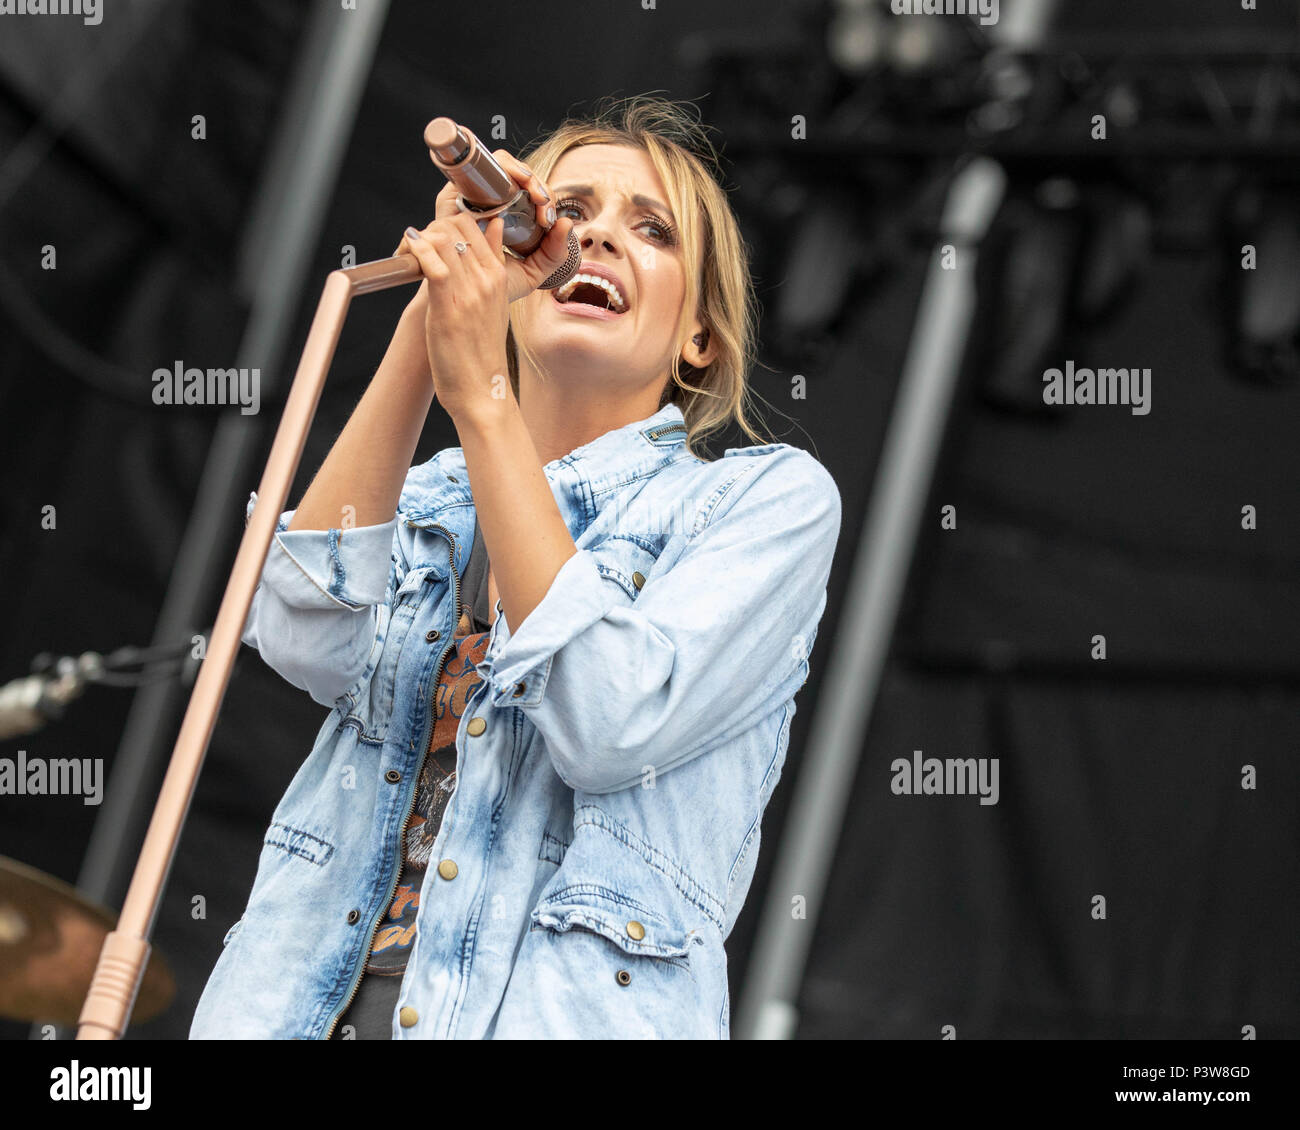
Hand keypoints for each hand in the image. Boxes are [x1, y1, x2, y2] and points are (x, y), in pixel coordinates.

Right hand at [393, 139, 575, 304]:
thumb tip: (567, 222)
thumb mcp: (531, 272)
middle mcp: (492, 200)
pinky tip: (515, 186)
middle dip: (536, 184)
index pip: (531, 192)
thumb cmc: (491, 285)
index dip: (545, 197)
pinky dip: (501, 168)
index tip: (549, 219)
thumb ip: (554, 254)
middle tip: (544, 203)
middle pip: (518, 174)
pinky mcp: (454, 192)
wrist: (459, 299)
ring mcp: (472, 194)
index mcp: (511, 215)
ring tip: (534, 196)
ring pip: (501, 165)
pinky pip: (477, 167)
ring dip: (522, 173)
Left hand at [397, 211, 512, 423]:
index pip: (473, 224)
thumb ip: (491, 265)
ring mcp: (470, 292)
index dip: (446, 223)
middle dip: (429, 227)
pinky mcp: (449, 307)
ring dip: (416, 239)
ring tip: (405, 254)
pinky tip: (406, 254)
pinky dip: (417, 251)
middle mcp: (487, 279)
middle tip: (413, 246)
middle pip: (456, 225)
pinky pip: (433, 264)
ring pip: (443, 239)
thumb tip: (491, 227)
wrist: (482, 390)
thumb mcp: (493, 304)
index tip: (430, 239)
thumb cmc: (481, 351)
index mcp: (499, 276)